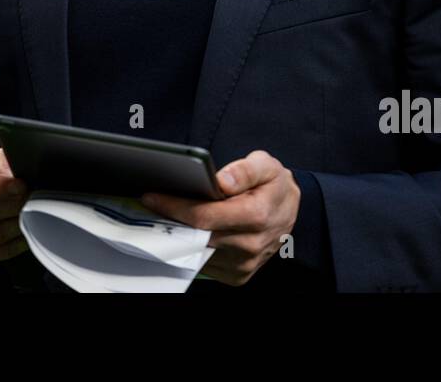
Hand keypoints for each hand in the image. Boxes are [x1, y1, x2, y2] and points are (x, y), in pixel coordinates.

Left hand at [140, 150, 300, 286]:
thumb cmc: (275, 185)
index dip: (174, 207)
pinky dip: (192, 249)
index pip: (204, 216)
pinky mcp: (238, 275)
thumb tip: (220, 181)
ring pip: (198, 253)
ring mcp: (244, 264)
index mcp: (256, 215)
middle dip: (170, 221)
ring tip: (164, 217)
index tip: (152, 197)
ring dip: (179, 236)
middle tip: (149, 206)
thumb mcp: (267, 165)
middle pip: (197, 236)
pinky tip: (184, 233)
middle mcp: (250, 244)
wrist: (291, 211)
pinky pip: (205, 264)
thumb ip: (244, 170)